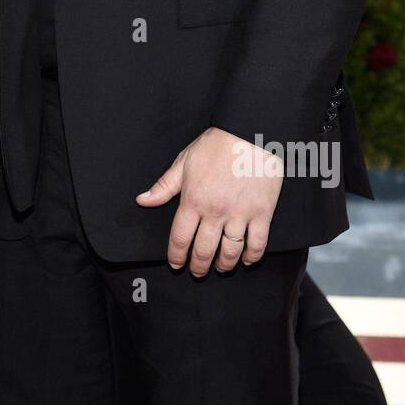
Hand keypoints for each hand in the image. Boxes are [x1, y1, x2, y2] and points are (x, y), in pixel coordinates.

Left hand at [136, 127, 282, 275]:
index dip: (176, 257)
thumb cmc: (216, 145)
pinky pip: (257, 243)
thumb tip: (143, 200)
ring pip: (230, 252)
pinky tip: (247, 260)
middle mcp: (215, 212)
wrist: (250, 132)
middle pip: (204, 250)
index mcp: (193, 200)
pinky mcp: (262, 212)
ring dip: (223, 265)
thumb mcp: (184, 162)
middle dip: (198, 266)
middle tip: (197, 271)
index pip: (180, 239)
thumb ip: (164, 186)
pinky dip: (252, 256)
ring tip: (220, 268)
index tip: (176, 264)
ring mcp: (239, 214)